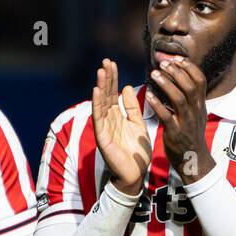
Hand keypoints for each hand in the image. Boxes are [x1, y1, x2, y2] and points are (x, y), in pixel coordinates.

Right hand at [92, 58, 151, 195]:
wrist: (135, 174)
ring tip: (100, 72)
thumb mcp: (138, 124)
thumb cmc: (137, 152)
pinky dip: (97, 105)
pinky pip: (99, 119)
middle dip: (106, 78)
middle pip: (106, 95)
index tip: (112, 63)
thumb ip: (132, 107)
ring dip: (100, 87)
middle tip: (105, 61)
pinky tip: (96, 91)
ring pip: (101, 104)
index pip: (113, 93)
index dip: (113, 79)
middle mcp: (109, 120)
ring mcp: (104, 128)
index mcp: (118, 116)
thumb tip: (127, 87)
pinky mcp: (102, 137)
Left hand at [145, 55, 213, 182]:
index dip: (189, 67)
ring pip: (179, 98)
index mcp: (200, 104)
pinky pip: (166, 116)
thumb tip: (181, 76)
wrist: (193, 160)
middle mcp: (196, 111)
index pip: (200, 80)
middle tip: (162, 63)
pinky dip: (157, 104)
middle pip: (190, 86)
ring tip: (154, 74)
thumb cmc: (191, 135)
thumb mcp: (196, 114)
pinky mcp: (175, 133)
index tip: (176, 58)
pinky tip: (148, 95)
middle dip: (176, 72)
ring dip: (166, 84)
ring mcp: (186, 122)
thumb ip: (191, 98)